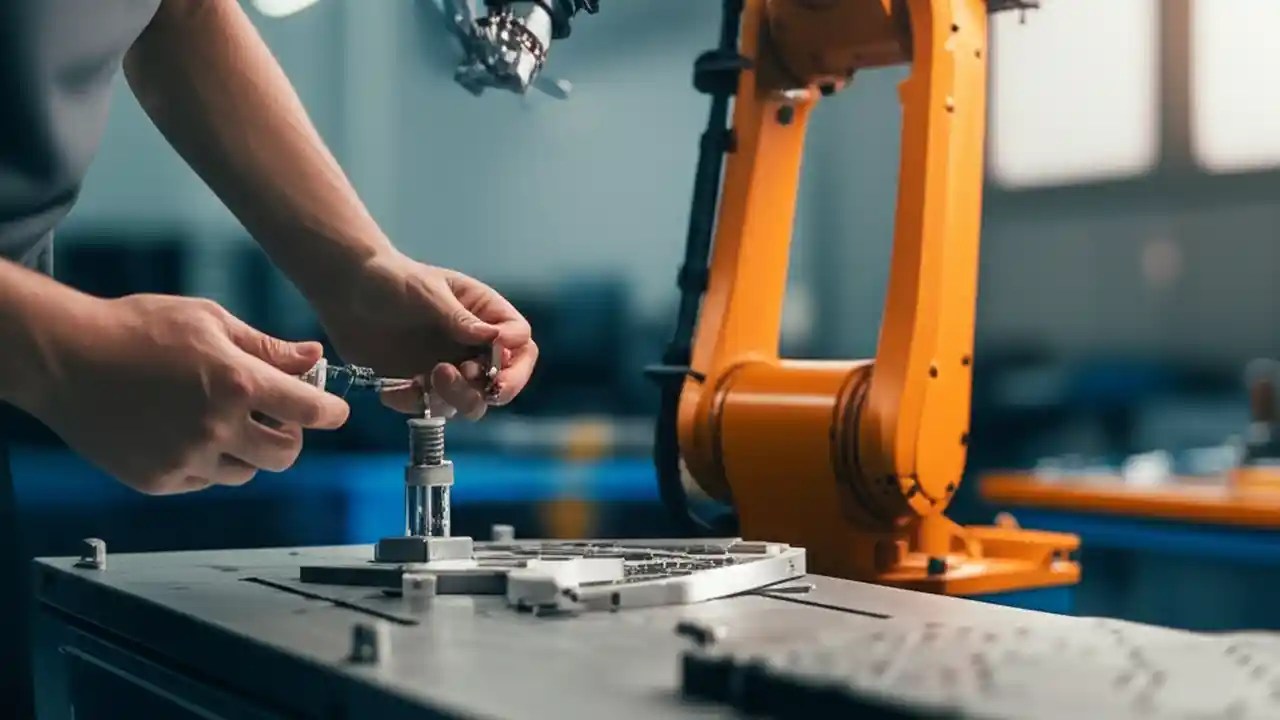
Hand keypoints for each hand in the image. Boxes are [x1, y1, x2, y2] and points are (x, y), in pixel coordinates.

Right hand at [28, 295, 348, 494]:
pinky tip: (184, 430)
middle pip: (285, 454)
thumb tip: (312, 357)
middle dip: (290, 436)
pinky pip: (205, 480)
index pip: (310, 410)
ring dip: (247, 450)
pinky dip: (207, 462)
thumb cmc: (137, 328)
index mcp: (237, 383)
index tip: (334, 411)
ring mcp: (186, 458)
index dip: (331, 411)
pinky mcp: (159, 479)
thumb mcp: (209, 320)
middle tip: (275, 416)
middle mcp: (217, 428)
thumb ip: (266, 346)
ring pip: (246, 471)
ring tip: (220, 418)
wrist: (65, 358)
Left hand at [313, 252, 536, 419]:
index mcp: (485, 316)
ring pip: (473, 402)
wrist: (347, 292)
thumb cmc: (391, 279)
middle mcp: (474, 347)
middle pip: (506, 380)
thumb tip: (496, 339)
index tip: (498, 351)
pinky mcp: (421, 388)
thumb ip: (459, 318)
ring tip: (430, 377)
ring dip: (459, 398)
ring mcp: (450, 370)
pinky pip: (431, 409)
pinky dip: (416, 405)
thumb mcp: (427, 291)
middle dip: (496, 386)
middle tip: (472, 378)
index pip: (520, 340)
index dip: (515, 353)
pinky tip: (394, 388)